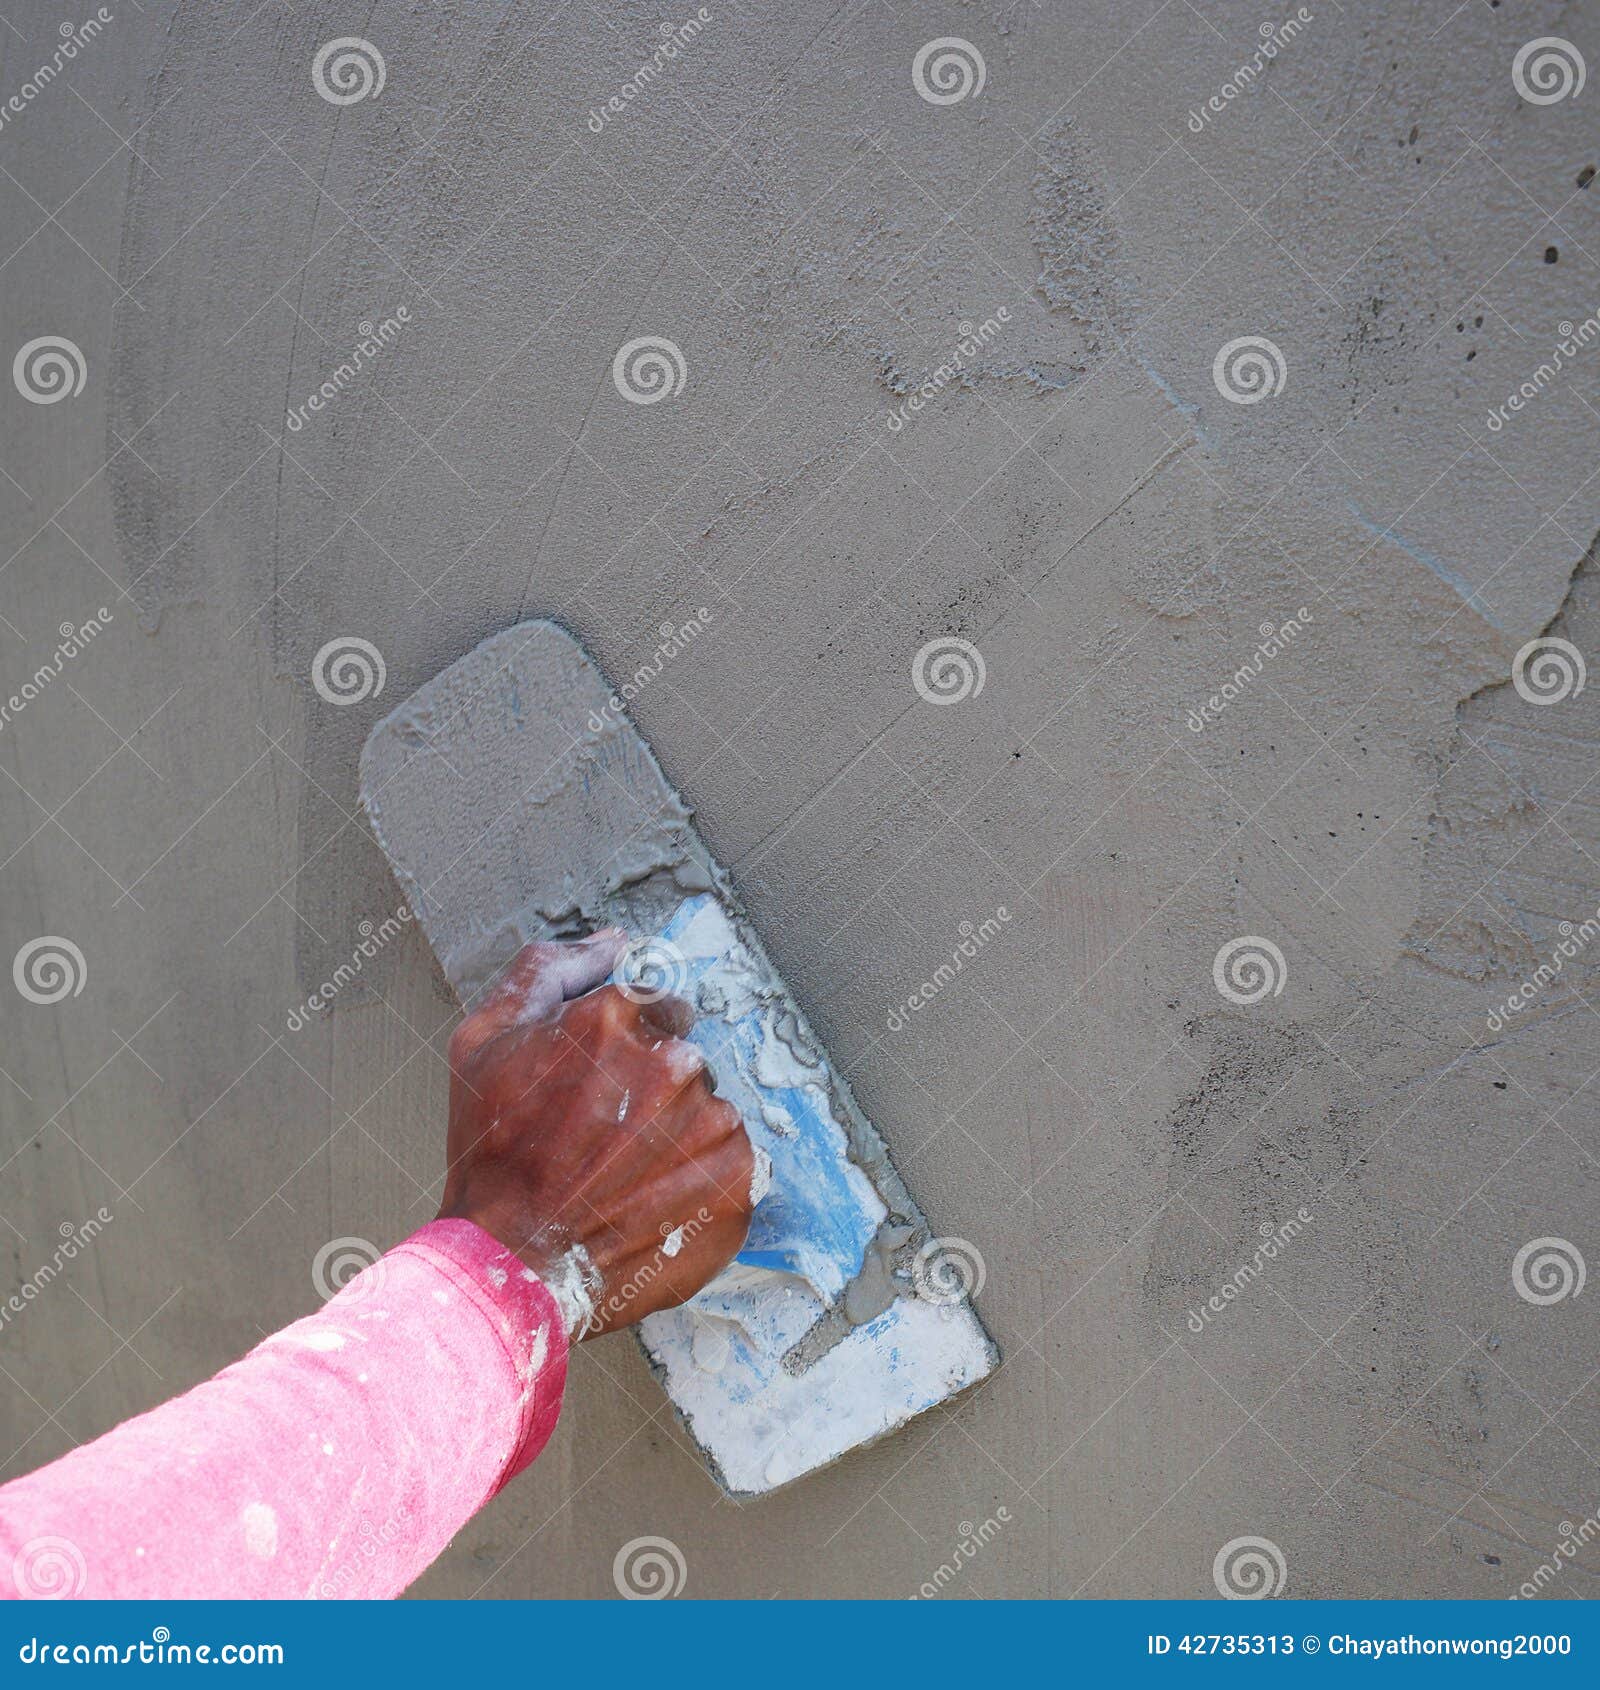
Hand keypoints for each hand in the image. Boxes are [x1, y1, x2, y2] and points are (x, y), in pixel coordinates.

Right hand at [435, 931, 754, 1339]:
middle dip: (653, 1088)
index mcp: (615, 1019)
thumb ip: (548, 970)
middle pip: (685, 1057)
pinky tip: (652, 1201)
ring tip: (624, 1176)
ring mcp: (711, 1124)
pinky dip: (699, 1179)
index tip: (603, 1084)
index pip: (656, 1005)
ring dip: (679, 1135)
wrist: (510, 1264)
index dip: (627, 1046)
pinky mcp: (738, 1181)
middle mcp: (674, 1064)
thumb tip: (613, 941)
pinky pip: (732, 1161)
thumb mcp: (483, 1039)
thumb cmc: (490, 1155)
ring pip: (709, 1110)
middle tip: (607, 1137)